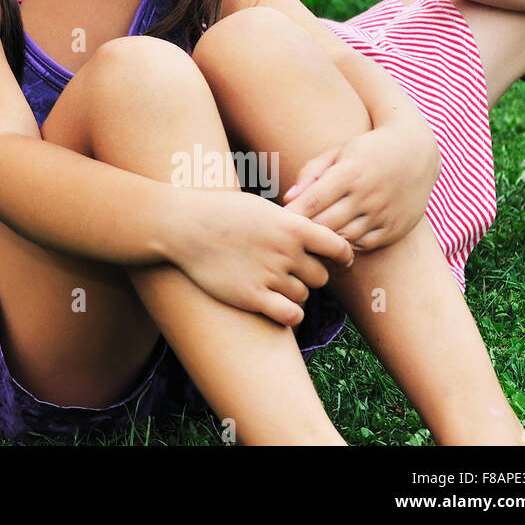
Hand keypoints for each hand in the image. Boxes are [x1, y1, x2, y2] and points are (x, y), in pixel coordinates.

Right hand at [169, 188, 353, 327]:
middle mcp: (286, 252)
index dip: (342, 257)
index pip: (338, 247)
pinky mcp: (253, 298)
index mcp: (292, 226)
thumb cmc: (220, 212)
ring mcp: (270, 276)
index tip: (337, 262)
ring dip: (293, 293)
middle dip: (309, 275)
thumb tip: (315, 238)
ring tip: (271, 282)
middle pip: (321, 276)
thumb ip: (290, 223)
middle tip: (289, 270)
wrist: (182, 225)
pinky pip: (292, 316)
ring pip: (304, 296)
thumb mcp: (261, 208)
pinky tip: (276, 306)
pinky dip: (290, 314)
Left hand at [283, 123, 439, 251]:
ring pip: (344, 238)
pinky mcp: (396, 227)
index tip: (277, 220)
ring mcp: (384, 213)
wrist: (417, 151)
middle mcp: (368, 195)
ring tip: (309, 238)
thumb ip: (311, 173)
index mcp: (350, 173)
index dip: (292, 214)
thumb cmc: (367, 150)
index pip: (313, 202)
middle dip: (305, 230)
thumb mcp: (338, 152)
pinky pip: (364, 245)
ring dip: (325, 240)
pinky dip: (347, 244)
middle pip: (326, 224)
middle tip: (289, 234)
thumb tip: (288, 199)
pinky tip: (335, 238)